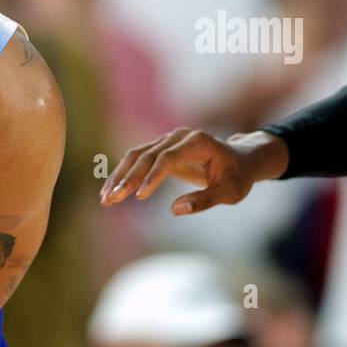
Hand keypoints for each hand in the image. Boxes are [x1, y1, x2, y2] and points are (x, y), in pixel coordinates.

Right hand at [99, 129, 288, 214]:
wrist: (240, 161)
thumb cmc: (237, 178)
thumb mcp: (229, 192)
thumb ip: (205, 200)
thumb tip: (175, 209)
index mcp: (197, 142)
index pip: (167, 158)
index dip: (152, 176)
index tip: (140, 196)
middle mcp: (179, 137)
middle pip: (146, 155)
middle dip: (127, 179)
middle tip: (112, 200)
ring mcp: (167, 140)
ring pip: (135, 156)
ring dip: (119, 177)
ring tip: (106, 199)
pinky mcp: (160, 149)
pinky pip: (136, 160)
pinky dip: (123, 175)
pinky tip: (112, 191)